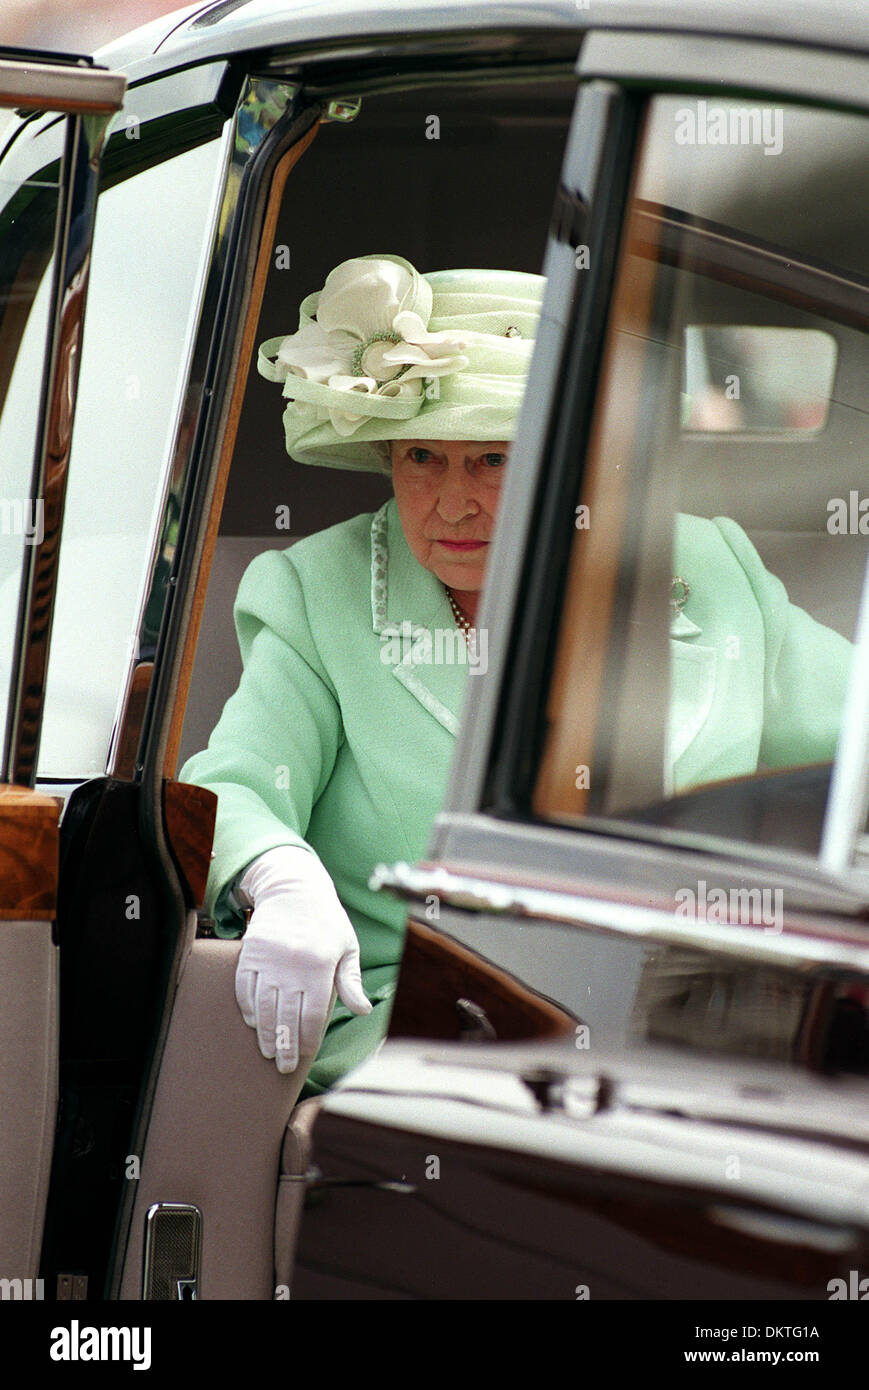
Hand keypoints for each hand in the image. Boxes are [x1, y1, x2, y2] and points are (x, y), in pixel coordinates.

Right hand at [234, 845, 370, 1072]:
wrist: (294, 888)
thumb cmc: (326, 921)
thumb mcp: (347, 947)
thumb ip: (351, 981)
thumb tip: (363, 1010)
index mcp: (320, 966)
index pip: (312, 1015)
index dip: (308, 1039)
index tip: (306, 1054)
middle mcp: (292, 965)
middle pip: (285, 1017)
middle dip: (285, 1046)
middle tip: (284, 1066)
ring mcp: (268, 960)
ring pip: (262, 1007)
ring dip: (264, 1033)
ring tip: (268, 1050)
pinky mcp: (249, 953)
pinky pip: (244, 988)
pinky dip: (247, 1009)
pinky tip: (253, 1023)